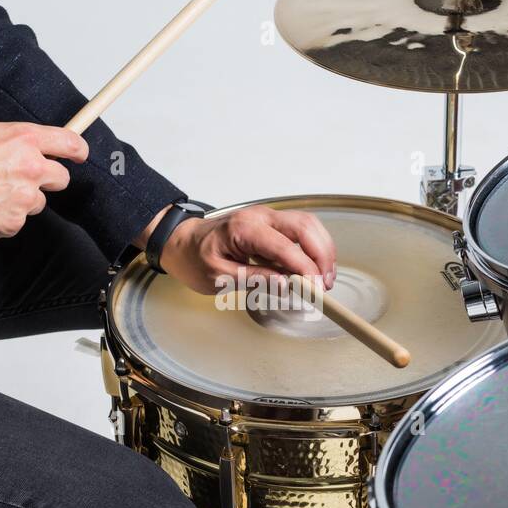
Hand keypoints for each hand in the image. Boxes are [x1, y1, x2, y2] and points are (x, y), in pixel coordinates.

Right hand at [0, 121, 87, 238]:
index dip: (78, 151)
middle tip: (25, 179)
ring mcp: (24, 197)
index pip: (70, 143)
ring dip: (23, 200)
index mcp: (26, 140)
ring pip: (38, 202)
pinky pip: (19, 220)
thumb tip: (40, 147)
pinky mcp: (14, 222)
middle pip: (62, 179)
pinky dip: (7, 216)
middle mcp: (31, 168)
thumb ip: (21, 140)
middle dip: (48, 180)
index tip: (79, 155)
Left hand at [157, 205, 337, 295]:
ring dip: (322, 250)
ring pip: (308, 225)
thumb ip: (253, 279)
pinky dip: (314, 247)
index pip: (285, 248)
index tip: (315, 290)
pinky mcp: (272, 223)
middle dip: (321, 257)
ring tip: (324, 279)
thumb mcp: (218, 276)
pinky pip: (301, 229)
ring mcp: (268, 216)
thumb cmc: (195, 258)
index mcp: (244, 228)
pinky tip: (314, 268)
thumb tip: (285, 286)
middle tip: (324, 286)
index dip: (305, 270)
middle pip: (305, 227)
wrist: (182, 242)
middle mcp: (260, 216)